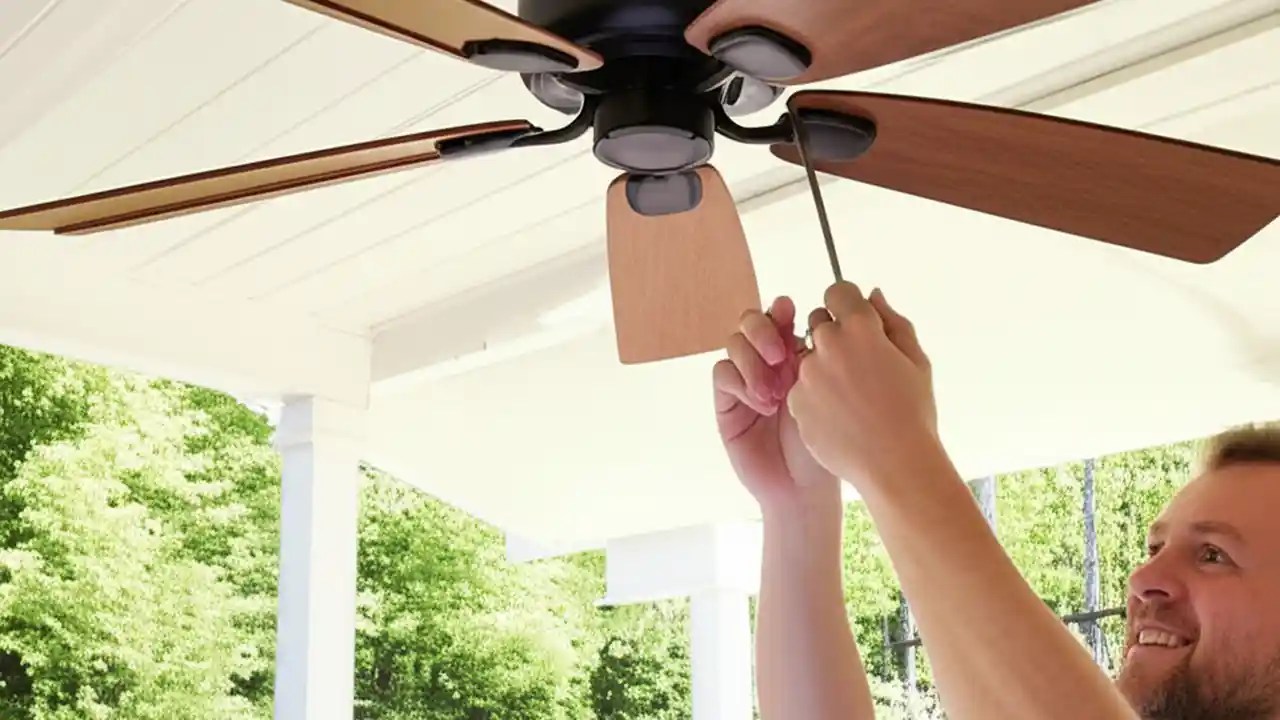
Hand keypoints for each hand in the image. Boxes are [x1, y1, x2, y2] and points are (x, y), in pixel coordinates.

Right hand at [713, 296, 835, 508]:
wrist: (807, 487)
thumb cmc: (832, 443)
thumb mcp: (846, 390)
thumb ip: (850, 347)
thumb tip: (870, 293)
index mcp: (797, 352)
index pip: (781, 315)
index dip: (782, 310)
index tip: (794, 315)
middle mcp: (768, 362)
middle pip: (752, 321)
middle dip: (763, 329)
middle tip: (781, 355)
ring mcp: (746, 381)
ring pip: (734, 343)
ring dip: (753, 360)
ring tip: (775, 393)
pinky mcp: (728, 403)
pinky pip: (723, 374)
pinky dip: (741, 381)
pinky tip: (763, 406)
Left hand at [788, 283, 938, 487]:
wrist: (895, 465)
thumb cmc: (913, 413)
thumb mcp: (917, 361)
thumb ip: (893, 322)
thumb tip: (872, 296)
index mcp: (861, 327)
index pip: (838, 292)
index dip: (849, 307)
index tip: (859, 324)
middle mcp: (828, 344)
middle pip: (819, 324)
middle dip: (834, 337)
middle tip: (859, 367)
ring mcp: (807, 374)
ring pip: (809, 358)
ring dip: (824, 369)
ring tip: (852, 399)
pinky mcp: (795, 401)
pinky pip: (801, 388)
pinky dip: (815, 397)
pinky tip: (840, 417)